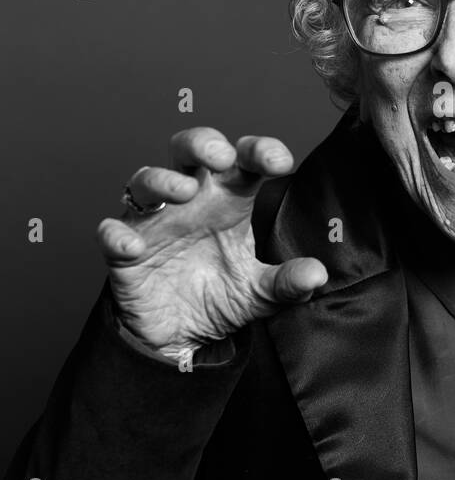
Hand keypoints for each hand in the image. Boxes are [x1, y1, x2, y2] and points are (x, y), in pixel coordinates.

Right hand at [97, 129, 327, 351]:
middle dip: (202, 143)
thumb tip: (316, 274)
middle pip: (188, 152)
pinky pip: (113, 232)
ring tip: (184, 191)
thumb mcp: (259, 294)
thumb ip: (286, 283)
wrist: (178, 336)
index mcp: (227, 201)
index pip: (243, 162)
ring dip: (162, 180)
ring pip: (146, 182)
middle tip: (221, 155)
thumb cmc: (218, 297)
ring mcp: (154, 222)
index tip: (281, 162)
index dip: (259, 152)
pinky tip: (132, 246)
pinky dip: (118, 234)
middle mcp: (189, 201)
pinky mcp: (125, 251)